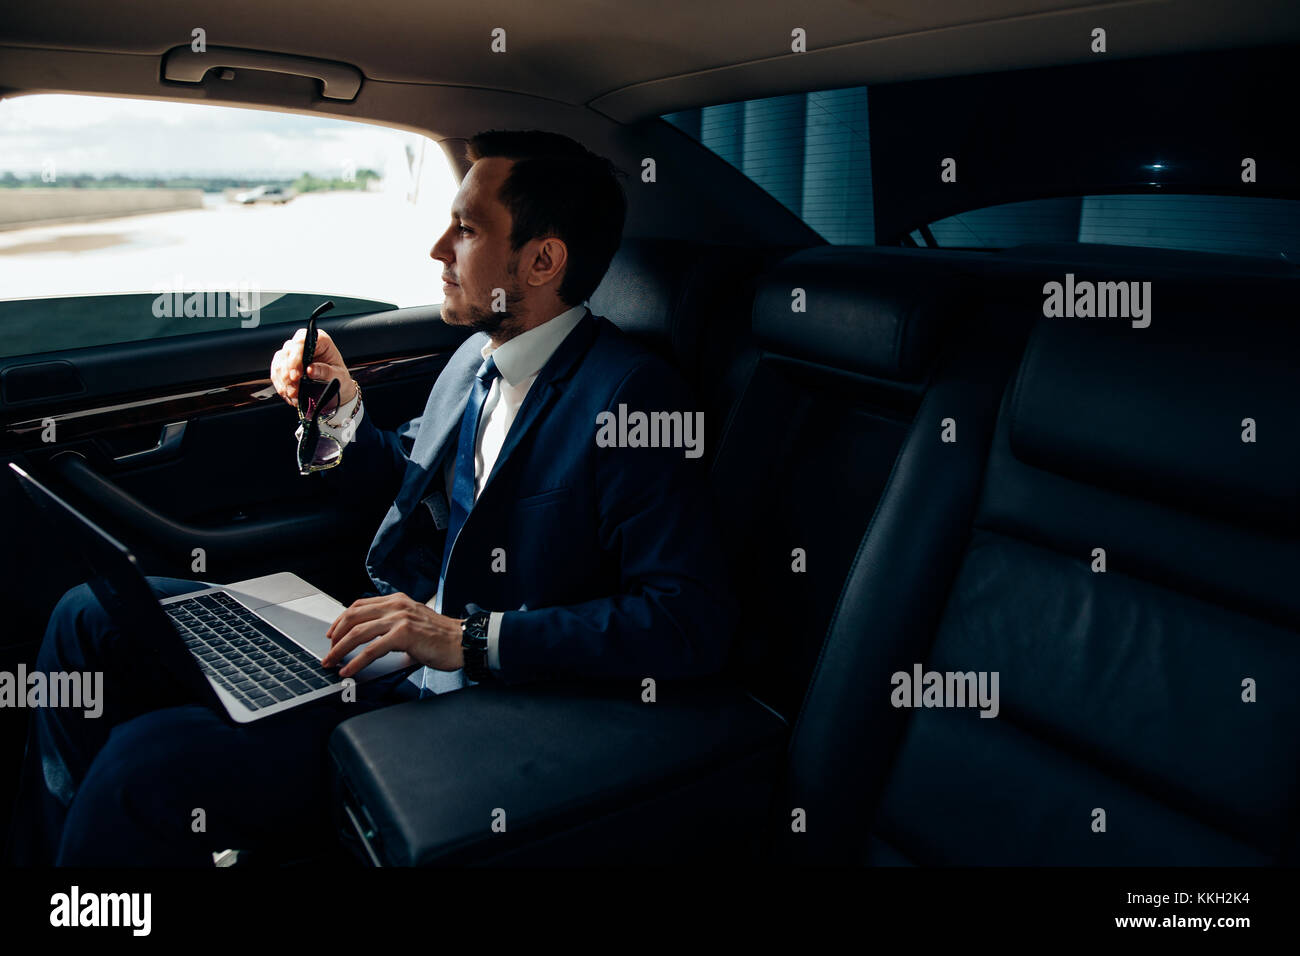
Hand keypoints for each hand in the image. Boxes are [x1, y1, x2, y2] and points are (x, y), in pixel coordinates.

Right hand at [270, 327, 357, 408]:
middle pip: (287, 354)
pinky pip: (276, 374)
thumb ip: (325, 371)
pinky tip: (289, 394)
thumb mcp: (338, 375)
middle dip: (288, 375)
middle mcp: (302, 343)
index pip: (301, 342)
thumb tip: (310, 370)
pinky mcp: (283, 365)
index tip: (296, 376)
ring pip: (279, 364)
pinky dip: (281, 386)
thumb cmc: (338, 377)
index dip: (295, 358)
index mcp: (319, 340)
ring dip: (284, 382)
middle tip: (294, 391)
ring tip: (294, 395)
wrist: (334, 386)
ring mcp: (291, 353)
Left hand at [322, 592, 463, 678]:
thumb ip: (393, 626)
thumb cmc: (442, 637)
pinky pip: (371, 650)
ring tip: (331, 662)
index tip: (332, 634)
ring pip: (358, 633)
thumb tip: (371, 642)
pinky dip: (356, 662)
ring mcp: (399, 619)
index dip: (341, 620)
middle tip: (328, 651)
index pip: (359, 605)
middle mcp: (396, 605)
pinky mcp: (403, 635)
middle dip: (335, 636)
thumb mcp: (413, 622)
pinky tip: (348, 670)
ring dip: (340, 650)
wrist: (463, 641)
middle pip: (353, 617)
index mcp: (398, 600)